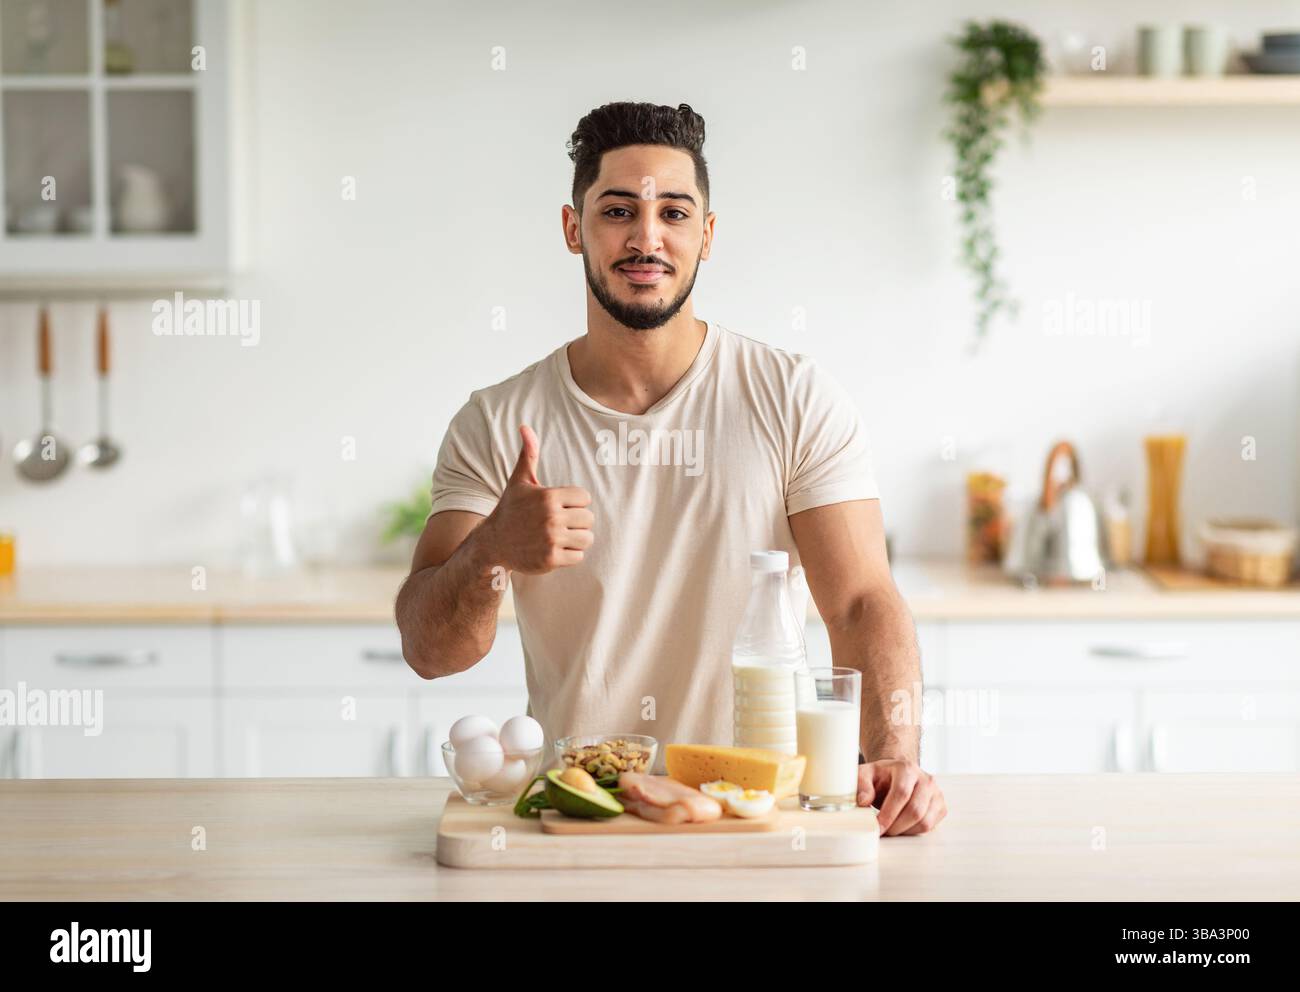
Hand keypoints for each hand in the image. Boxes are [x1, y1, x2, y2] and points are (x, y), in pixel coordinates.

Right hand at [483, 425, 593, 574]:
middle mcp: (551, 517)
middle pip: (589, 519)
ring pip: (587, 538)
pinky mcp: (551, 559)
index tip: (559, 506)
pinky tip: (554, 549)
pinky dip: (570, 555)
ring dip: (576, 539)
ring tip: (559, 536)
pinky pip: (578, 556)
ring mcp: (551, 540)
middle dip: (577, 522)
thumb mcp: (519, 481)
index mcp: (548, 496)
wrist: (493, 544)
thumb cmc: (511, 509)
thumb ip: (528, 454)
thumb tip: (525, 427)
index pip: (584, 498)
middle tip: (560, 523)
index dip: (575, 502)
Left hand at [857, 759, 945, 835]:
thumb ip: (861, 785)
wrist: (897, 776)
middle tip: (882, 832)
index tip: (877, 827)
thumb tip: (863, 802)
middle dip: (896, 827)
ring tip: (890, 828)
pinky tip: (902, 827)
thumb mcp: (865, 775)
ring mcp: (936, 794)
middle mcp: (926, 779)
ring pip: (925, 822)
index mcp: (907, 768)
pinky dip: (914, 832)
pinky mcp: (941, 807)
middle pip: (915, 811)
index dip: (889, 814)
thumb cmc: (881, 777)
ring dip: (905, 831)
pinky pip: (930, 826)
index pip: (901, 793)